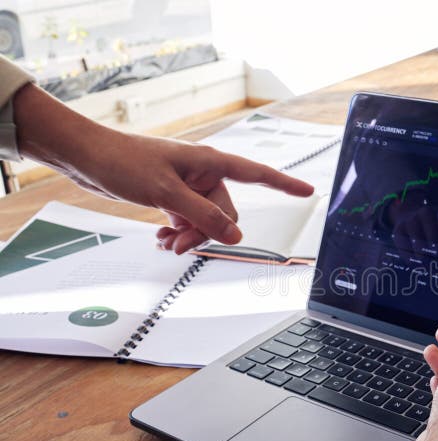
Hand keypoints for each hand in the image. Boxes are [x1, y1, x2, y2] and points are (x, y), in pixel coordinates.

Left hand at [14, 84, 313, 253]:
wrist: (87, 157)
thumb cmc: (124, 161)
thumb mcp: (166, 192)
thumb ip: (204, 216)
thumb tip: (236, 236)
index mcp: (211, 163)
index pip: (258, 174)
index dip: (284, 184)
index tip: (308, 191)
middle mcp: (204, 174)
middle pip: (225, 213)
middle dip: (205, 232)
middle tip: (179, 244)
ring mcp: (189, 187)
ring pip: (205, 221)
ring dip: (188, 236)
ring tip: (165, 243)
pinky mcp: (172, 196)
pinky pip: (188, 220)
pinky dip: (178, 232)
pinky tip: (162, 237)